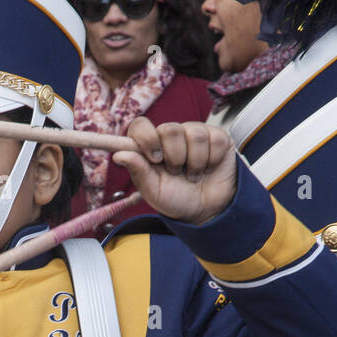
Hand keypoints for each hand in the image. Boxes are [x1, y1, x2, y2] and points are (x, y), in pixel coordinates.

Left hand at [112, 120, 237, 224]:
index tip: (154, 159)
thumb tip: (119, 155)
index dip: (147, 138)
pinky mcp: (217, 137)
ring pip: (195, 135)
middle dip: (174, 157)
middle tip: (176, 172)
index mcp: (151, 146)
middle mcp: (171, 136)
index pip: (141, 125)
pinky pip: (215, 140)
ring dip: (195, 162)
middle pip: (170, 129)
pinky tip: (209, 168)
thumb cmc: (176, 199)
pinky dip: (212, 160)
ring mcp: (195, 133)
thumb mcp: (154, 191)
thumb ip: (138, 171)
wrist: (206, 211)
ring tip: (193, 175)